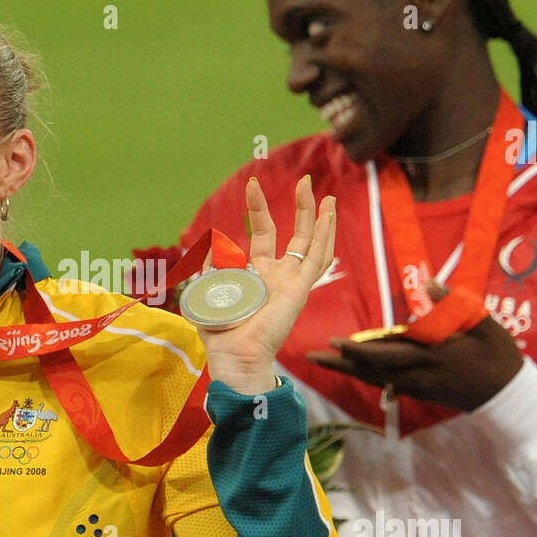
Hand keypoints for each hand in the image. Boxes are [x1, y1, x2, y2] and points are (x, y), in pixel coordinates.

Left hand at [198, 176, 335, 394]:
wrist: (236, 355)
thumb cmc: (222, 333)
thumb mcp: (209, 292)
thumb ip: (210, 269)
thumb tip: (208, 247)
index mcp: (259, 275)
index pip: (264, 234)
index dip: (259, 209)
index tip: (252, 184)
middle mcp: (279, 276)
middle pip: (295, 235)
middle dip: (300, 208)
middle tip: (305, 181)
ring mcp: (293, 282)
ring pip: (313, 245)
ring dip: (318, 219)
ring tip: (324, 193)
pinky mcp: (300, 289)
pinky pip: (317, 259)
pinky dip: (324, 235)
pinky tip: (328, 214)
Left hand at [307, 279, 523, 412]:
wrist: (509, 397)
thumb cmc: (499, 356)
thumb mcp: (483, 325)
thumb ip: (454, 304)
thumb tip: (429, 282)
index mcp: (433, 356)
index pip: (388, 354)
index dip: (359, 350)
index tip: (335, 342)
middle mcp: (419, 375)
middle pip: (372, 370)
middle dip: (340, 364)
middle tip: (310, 357)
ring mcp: (419, 387)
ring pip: (375, 378)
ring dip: (347, 370)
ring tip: (321, 362)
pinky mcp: (421, 392)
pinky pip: (387, 383)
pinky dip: (367, 375)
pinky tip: (350, 370)